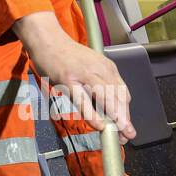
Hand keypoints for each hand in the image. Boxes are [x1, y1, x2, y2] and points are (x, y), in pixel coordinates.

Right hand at [13, 11, 135, 142]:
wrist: (48, 41)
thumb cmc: (68, 56)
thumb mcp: (91, 67)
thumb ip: (101, 84)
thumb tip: (109, 109)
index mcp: (107, 67)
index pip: (123, 93)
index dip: (126, 112)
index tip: (127, 127)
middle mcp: (100, 70)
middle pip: (118, 96)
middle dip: (124, 118)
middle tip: (127, 135)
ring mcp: (84, 74)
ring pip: (105, 98)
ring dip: (114, 117)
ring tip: (118, 132)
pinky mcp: (69, 80)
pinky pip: (83, 101)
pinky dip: (93, 114)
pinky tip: (99, 125)